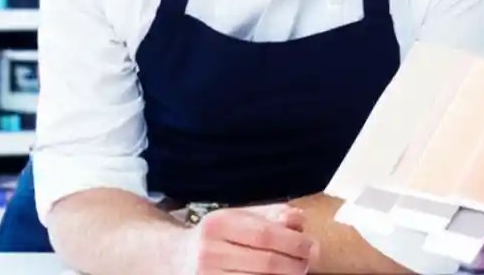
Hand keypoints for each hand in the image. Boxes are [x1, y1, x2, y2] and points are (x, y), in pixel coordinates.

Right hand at [180, 203, 318, 274]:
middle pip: (266, 263)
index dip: (294, 242)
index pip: (265, 235)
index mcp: (218, 224)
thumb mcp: (235, 216)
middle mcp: (210, 252)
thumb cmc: (213, 236)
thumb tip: (299, 219)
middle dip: (295, 265)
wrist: (171, 257)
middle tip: (308, 262)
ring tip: (296, 272)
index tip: (312, 245)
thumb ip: (269, 214)